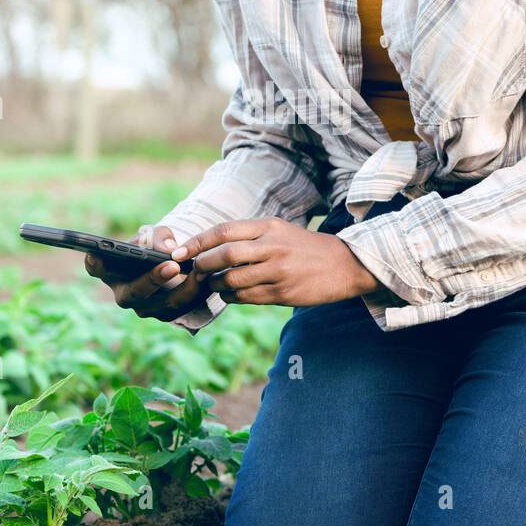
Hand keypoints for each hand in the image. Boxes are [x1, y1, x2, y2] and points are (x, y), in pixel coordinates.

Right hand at [84, 223, 211, 320]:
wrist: (171, 262)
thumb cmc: (154, 245)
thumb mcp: (155, 234)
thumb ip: (159, 238)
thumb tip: (169, 249)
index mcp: (110, 269)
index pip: (95, 265)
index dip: (95, 261)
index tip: (97, 253)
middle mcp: (123, 292)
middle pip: (133, 293)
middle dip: (153, 280)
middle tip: (173, 266)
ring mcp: (143, 307)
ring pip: (162, 305)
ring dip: (183, 290)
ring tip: (199, 273)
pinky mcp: (164, 314)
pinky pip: (181, 310)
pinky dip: (196, 296)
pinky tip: (208, 281)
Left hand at [168, 217, 381, 306]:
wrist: (345, 265)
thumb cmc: (306, 248)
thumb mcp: (280, 231)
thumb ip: (250, 237)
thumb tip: (213, 249)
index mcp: (269, 227)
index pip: (224, 231)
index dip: (197, 242)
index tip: (179, 252)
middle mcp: (272, 247)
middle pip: (224, 255)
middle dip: (203, 265)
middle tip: (195, 271)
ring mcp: (278, 271)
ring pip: (232, 280)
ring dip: (217, 285)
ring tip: (215, 285)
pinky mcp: (283, 293)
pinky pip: (246, 298)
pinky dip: (232, 298)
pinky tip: (232, 295)